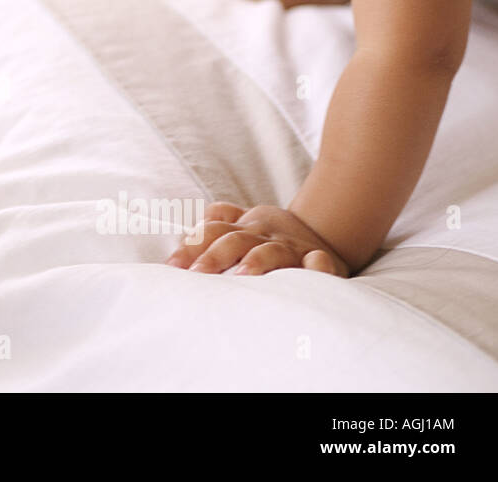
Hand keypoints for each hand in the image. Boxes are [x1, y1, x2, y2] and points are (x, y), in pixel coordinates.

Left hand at [165, 201, 350, 276]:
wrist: (325, 231)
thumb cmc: (273, 235)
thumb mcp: (245, 222)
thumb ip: (218, 221)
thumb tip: (190, 225)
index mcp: (243, 227)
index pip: (211, 232)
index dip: (191, 245)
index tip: (172, 265)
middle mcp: (264, 234)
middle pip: (235, 239)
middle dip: (214, 255)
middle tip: (196, 274)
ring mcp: (290, 246)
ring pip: (272, 250)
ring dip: (257, 260)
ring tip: (241, 276)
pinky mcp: (318, 259)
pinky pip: (319, 262)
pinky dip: (317, 266)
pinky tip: (311, 271)